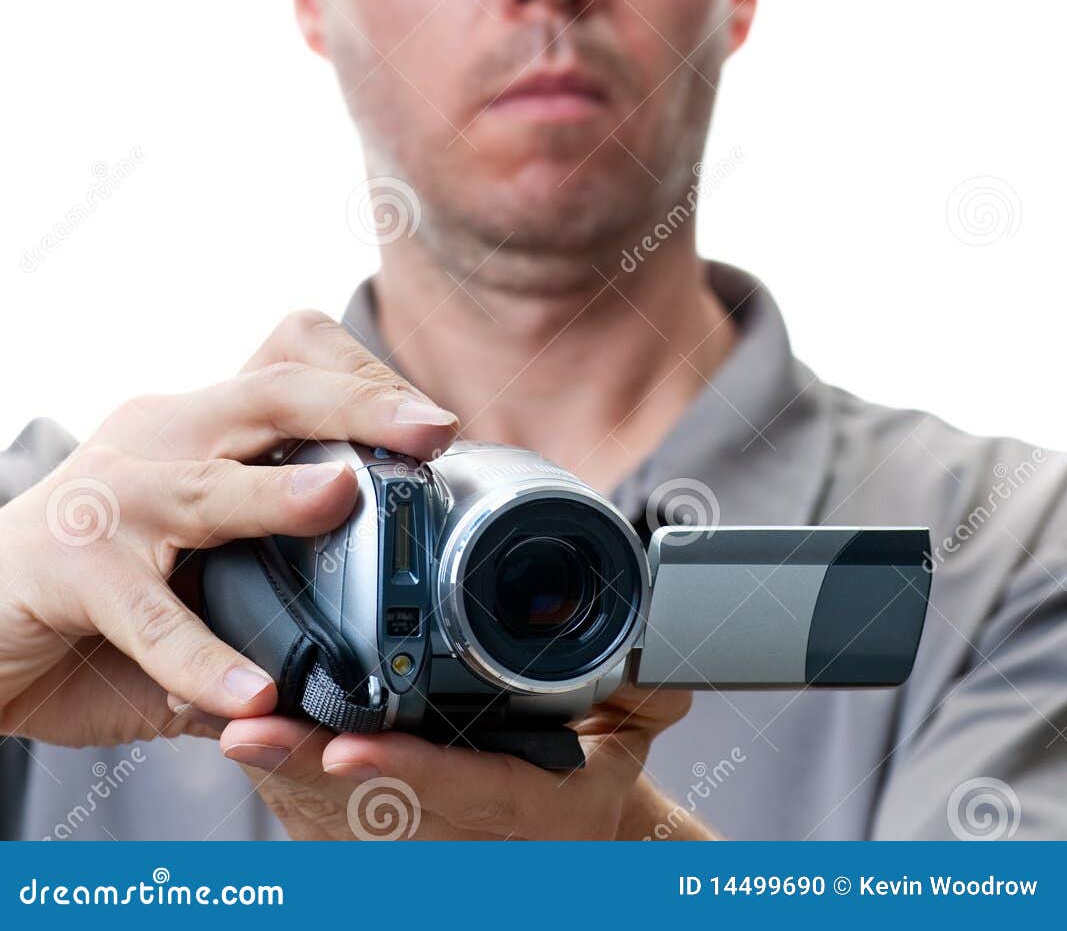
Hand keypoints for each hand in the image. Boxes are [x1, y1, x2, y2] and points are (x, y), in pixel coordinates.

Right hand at [0, 311, 456, 749]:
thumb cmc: (88, 591)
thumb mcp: (193, 568)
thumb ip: (269, 597)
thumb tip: (368, 652)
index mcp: (196, 424)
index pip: (290, 365)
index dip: (365, 382)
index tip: (434, 423)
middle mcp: (158, 438)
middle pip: (268, 394)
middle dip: (357, 405)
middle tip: (431, 429)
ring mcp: (113, 501)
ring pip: (208, 487)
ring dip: (277, 495)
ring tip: (340, 501)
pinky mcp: (73, 573)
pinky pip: (150, 619)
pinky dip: (204, 657)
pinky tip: (253, 692)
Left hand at [216, 682, 699, 840]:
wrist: (572, 856)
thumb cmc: (589, 784)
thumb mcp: (627, 740)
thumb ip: (643, 695)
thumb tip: (669, 662)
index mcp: (521, 804)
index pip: (459, 790)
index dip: (403, 772)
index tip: (349, 750)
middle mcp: (458, 835)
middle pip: (370, 807)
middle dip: (305, 769)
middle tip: (249, 731)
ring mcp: (411, 846)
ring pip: (333, 818)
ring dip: (280, 774)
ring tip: (231, 725)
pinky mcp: (377, 844)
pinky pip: (317, 820)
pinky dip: (279, 781)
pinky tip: (238, 739)